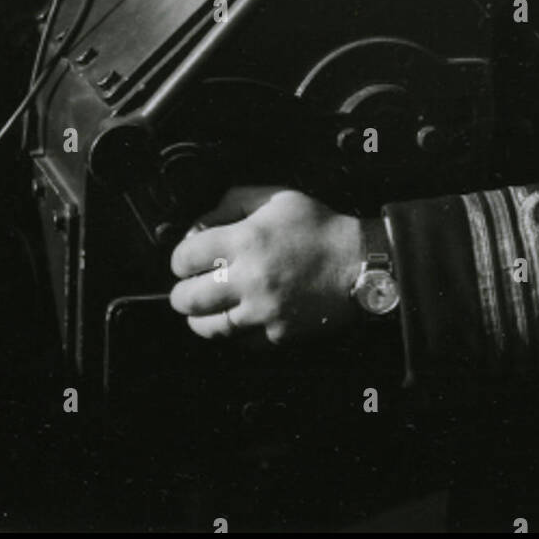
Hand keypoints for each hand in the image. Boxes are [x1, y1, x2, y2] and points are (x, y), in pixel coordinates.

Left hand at [169, 186, 362, 344]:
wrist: (359, 263)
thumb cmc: (320, 228)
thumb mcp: (277, 197)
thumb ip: (234, 201)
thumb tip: (202, 222)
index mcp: (246, 240)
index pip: (185, 256)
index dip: (179, 258)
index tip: (185, 260)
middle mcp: (250, 278)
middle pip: (188, 298)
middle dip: (181, 293)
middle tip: (187, 287)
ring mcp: (263, 311)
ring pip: (208, 327)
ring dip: (199, 317)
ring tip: (205, 308)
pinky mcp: (277, 334)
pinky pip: (241, 342)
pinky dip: (235, 331)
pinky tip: (240, 317)